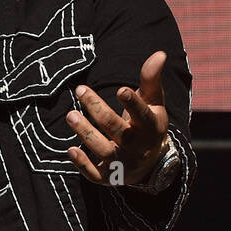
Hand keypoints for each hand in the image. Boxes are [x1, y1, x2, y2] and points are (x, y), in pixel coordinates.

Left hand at [65, 51, 169, 184]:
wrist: (150, 163)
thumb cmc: (148, 123)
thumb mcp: (153, 102)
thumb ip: (152, 79)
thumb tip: (160, 53)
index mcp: (150, 127)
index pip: (142, 115)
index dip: (133, 103)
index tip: (121, 89)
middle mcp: (137, 147)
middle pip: (117, 129)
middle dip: (98, 110)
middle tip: (80, 89)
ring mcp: (123, 163)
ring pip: (103, 150)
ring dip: (86, 133)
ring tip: (70, 115)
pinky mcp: (108, 177)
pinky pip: (95, 174)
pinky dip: (83, 165)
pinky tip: (70, 150)